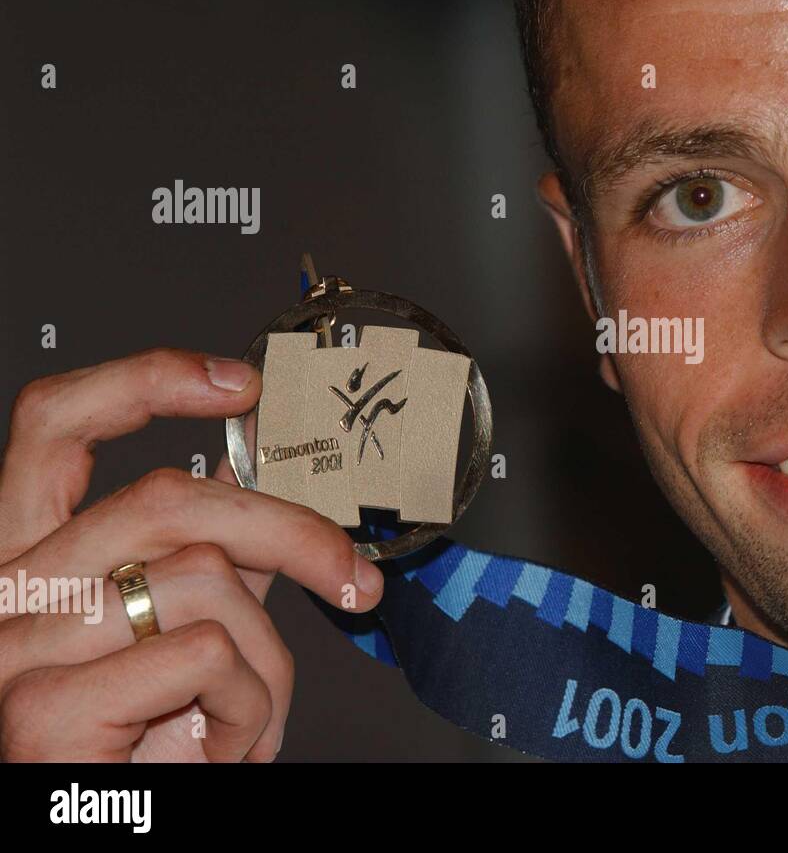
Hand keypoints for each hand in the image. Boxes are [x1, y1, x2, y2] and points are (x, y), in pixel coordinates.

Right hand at [0, 348, 383, 760]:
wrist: (101, 833)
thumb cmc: (134, 752)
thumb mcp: (170, 636)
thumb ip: (205, 559)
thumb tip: (262, 483)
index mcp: (27, 560)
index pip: (51, 426)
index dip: (145, 380)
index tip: (240, 384)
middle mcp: (5, 592)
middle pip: (167, 493)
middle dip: (290, 531)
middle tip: (352, 575)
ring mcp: (15, 647)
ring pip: (205, 575)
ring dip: (266, 659)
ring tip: (245, 718)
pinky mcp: (43, 708)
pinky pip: (206, 652)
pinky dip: (248, 703)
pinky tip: (220, 748)